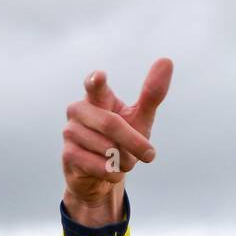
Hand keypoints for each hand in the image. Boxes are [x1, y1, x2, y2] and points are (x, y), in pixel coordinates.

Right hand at [62, 57, 172, 222]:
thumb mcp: (140, 118)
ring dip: (124, 161)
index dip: (97, 82)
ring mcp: (70, 132)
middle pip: (111, 124)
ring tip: (120, 161)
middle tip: (150, 154)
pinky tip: (109, 170)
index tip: (100, 76)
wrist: (102, 174)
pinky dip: (113, 172)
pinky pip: (100, 166)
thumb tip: (166, 60)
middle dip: (134, 142)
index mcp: (97, 97)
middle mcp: (79, 110)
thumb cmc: (121, 140)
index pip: (94, 85)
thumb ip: (151, 93)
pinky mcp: (68, 154)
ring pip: (107, 149)